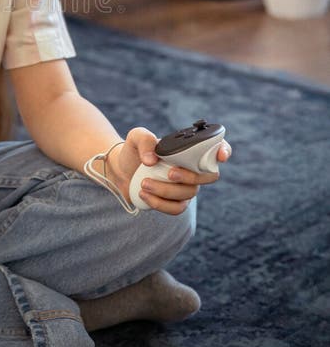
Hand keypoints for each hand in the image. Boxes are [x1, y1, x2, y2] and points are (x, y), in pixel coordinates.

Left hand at [107, 126, 231, 215]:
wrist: (122, 170)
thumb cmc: (135, 150)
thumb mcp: (136, 137)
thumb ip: (144, 140)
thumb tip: (152, 160)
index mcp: (189, 149)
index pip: (216, 148)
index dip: (224, 151)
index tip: (220, 156)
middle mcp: (193, 168)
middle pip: (209, 176)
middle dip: (190, 177)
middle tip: (169, 173)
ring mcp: (187, 187)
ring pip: (189, 194)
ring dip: (166, 190)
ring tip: (143, 183)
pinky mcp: (176, 202)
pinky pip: (177, 208)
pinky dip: (160, 203)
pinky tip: (144, 194)